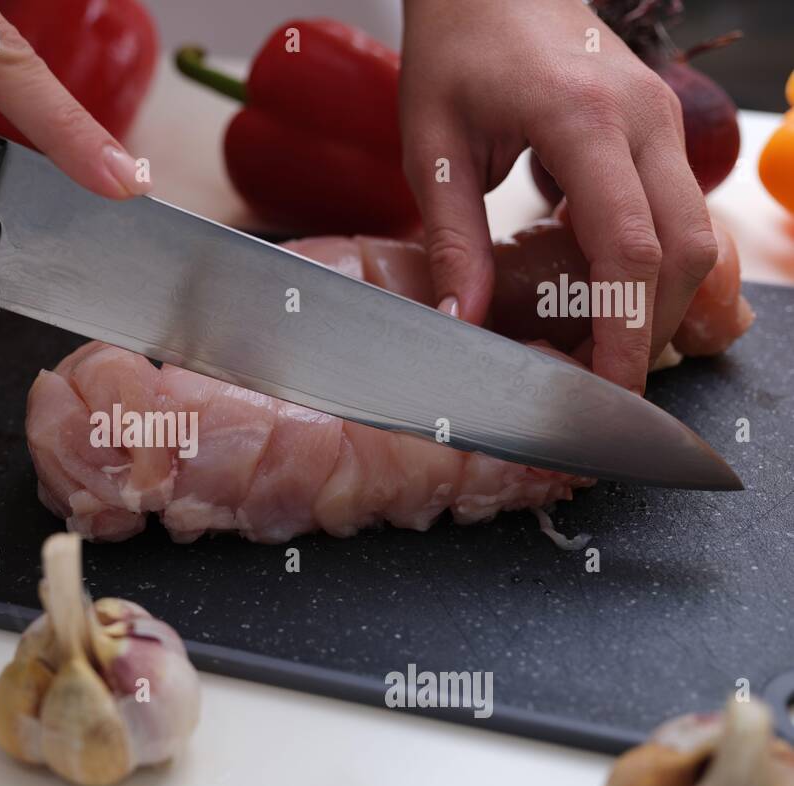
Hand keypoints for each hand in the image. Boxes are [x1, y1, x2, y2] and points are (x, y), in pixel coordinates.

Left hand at [399, 0, 717, 392]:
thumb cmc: (455, 51)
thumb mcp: (433, 148)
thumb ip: (451, 240)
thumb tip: (461, 323)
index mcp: (584, 121)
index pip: (632, 249)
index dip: (625, 330)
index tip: (607, 390)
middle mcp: (643, 120)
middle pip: (684, 252)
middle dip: (648, 329)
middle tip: (597, 385)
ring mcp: (662, 121)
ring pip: (696, 235)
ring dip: (656, 301)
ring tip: (597, 347)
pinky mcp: (660, 129)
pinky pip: (679, 211)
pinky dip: (653, 265)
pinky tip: (602, 294)